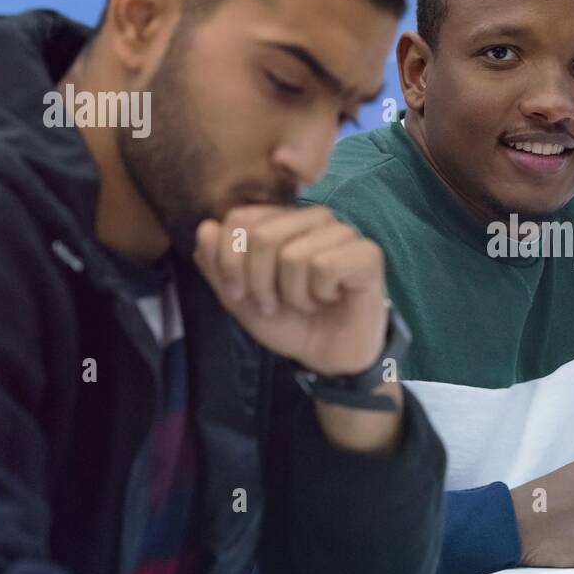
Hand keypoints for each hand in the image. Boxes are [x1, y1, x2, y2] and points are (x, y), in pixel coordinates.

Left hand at [192, 205, 388, 376]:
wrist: (327, 355)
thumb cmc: (288, 321)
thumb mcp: (239, 298)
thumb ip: (217, 265)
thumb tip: (206, 227)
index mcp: (281, 220)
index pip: (239, 219)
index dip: (230, 262)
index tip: (241, 293)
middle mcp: (312, 218)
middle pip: (263, 235)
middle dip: (259, 283)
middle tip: (274, 304)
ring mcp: (342, 232)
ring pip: (294, 255)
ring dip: (293, 294)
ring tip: (307, 302)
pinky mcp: (367, 254)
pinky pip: (326, 266)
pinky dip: (320, 293)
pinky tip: (330, 298)